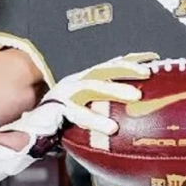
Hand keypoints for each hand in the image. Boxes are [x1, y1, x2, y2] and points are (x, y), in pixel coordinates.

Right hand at [0, 52, 157, 157]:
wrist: (32, 127)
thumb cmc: (64, 119)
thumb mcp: (88, 106)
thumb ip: (104, 102)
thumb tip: (134, 104)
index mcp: (86, 78)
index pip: (112, 64)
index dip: (132, 59)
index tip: (154, 57)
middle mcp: (78, 81)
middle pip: (105, 69)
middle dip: (127, 68)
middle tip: (148, 72)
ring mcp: (68, 93)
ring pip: (94, 87)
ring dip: (115, 89)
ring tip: (136, 96)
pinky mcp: (60, 109)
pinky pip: (80, 114)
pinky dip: (96, 120)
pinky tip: (112, 128)